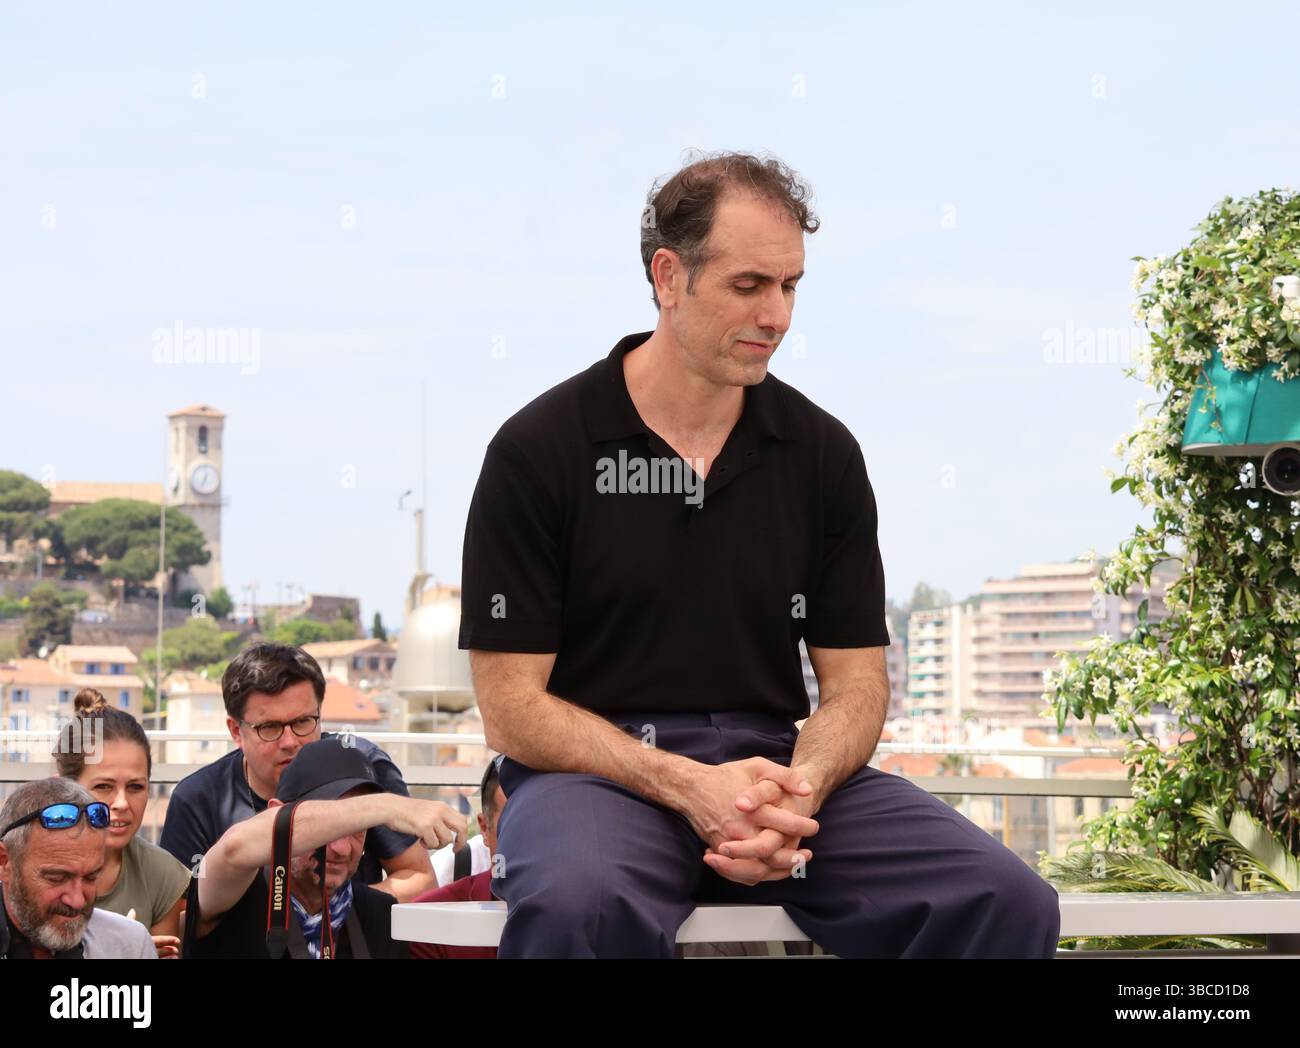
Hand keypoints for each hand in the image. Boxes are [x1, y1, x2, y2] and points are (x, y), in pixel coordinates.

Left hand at [127, 909, 180, 958]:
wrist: (121, 953)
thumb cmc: (124, 941)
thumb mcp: (130, 929)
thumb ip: (132, 920)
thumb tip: (132, 910)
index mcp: (142, 941)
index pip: (158, 940)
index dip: (168, 940)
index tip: (177, 941)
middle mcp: (144, 949)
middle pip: (160, 949)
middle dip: (170, 948)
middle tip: (177, 948)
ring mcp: (144, 955)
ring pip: (160, 955)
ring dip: (169, 955)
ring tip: (176, 955)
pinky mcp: (145, 958)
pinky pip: (158, 960)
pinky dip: (167, 959)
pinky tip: (173, 958)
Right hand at [389, 796, 466, 849]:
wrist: (392, 808)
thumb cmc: (408, 811)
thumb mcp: (429, 809)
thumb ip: (441, 818)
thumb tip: (452, 834)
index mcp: (443, 806)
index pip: (463, 819)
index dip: (463, 834)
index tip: (458, 843)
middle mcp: (440, 810)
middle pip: (462, 828)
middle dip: (460, 842)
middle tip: (454, 850)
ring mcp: (433, 818)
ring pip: (447, 839)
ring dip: (438, 845)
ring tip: (427, 841)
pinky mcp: (424, 827)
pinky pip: (433, 843)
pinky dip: (428, 846)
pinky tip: (421, 841)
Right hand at [685, 759, 818, 885]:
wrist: (691, 788)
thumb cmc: (725, 777)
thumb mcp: (757, 766)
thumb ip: (784, 776)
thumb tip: (807, 789)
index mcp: (752, 810)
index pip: (785, 824)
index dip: (803, 827)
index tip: (814, 826)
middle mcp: (740, 830)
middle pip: (772, 855)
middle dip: (793, 858)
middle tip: (806, 854)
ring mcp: (729, 844)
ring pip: (757, 870)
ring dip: (778, 872)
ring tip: (794, 865)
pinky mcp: (720, 851)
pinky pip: (741, 873)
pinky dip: (758, 876)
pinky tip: (771, 871)